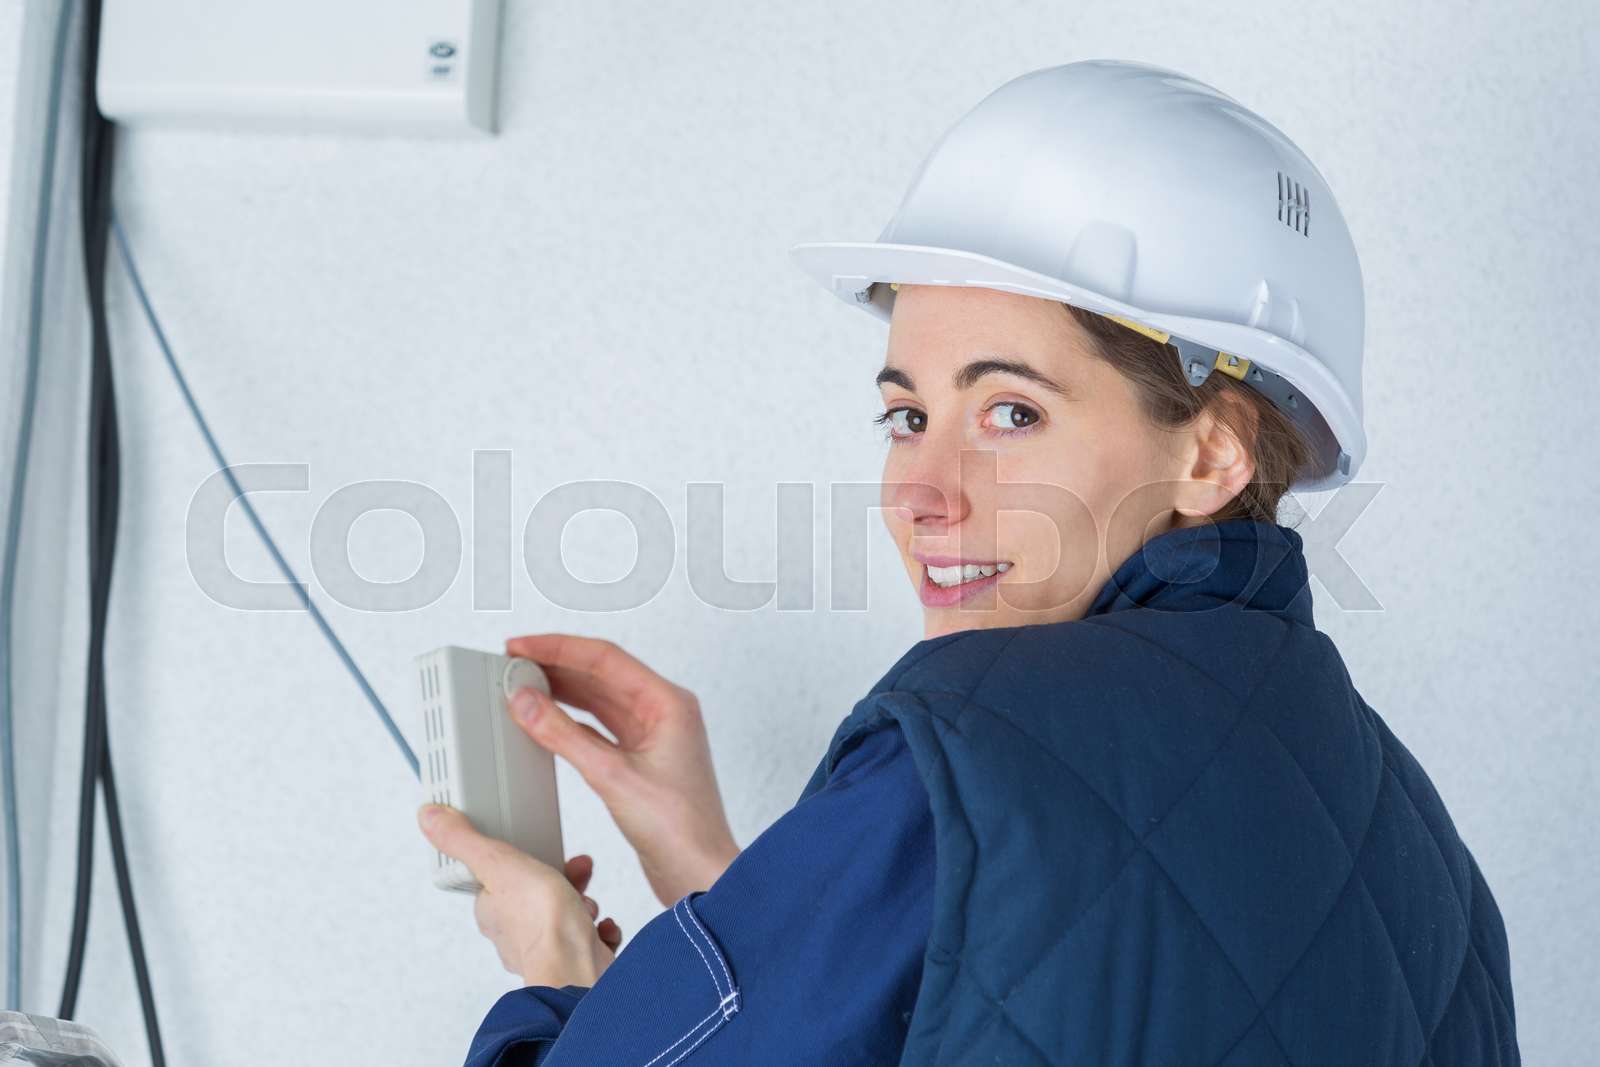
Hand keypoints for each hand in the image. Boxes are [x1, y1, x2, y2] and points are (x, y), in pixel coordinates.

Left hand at [418, 804, 620, 987]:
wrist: (577, 965)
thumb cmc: (540, 922)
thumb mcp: (498, 863)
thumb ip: (465, 840)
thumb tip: (428, 817)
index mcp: (491, 910)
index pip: (501, 876)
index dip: (525, 859)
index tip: (541, 850)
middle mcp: (513, 933)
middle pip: (538, 893)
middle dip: (564, 878)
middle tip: (576, 869)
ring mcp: (544, 948)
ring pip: (565, 915)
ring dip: (582, 902)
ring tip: (587, 903)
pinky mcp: (572, 961)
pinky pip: (587, 939)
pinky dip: (597, 929)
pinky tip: (599, 926)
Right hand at [504, 634, 741, 906]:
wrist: (700, 875)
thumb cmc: (679, 829)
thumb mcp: (612, 777)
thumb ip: (564, 737)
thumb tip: (526, 702)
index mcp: (669, 703)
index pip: (606, 658)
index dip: (559, 648)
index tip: (521, 646)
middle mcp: (663, 713)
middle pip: (601, 675)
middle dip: (556, 667)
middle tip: (513, 664)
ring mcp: (653, 736)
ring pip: (599, 700)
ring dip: (561, 693)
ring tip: (522, 686)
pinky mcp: (641, 761)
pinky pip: (599, 728)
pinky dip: (570, 723)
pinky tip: (545, 721)